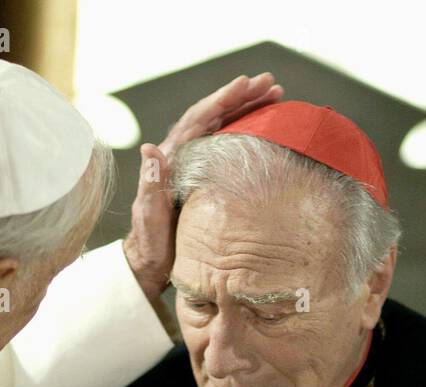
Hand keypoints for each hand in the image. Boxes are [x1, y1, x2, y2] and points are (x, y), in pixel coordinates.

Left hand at [122, 72, 283, 300]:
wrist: (151, 263)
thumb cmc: (150, 244)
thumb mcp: (149, 216)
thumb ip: (150, 184)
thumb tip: (149, 147)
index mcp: (172, 159)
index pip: (199, 119)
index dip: (223, 99)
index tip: (247, 84)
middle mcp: (183, 156)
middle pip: (215, 116)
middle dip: (243, 97)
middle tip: (272, 84)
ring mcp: (195, 166)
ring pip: (224, 127)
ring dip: (249, 110)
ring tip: (276, 97)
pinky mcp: (205, 178)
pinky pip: (228, 146)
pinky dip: (247, 132)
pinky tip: (266, 130)